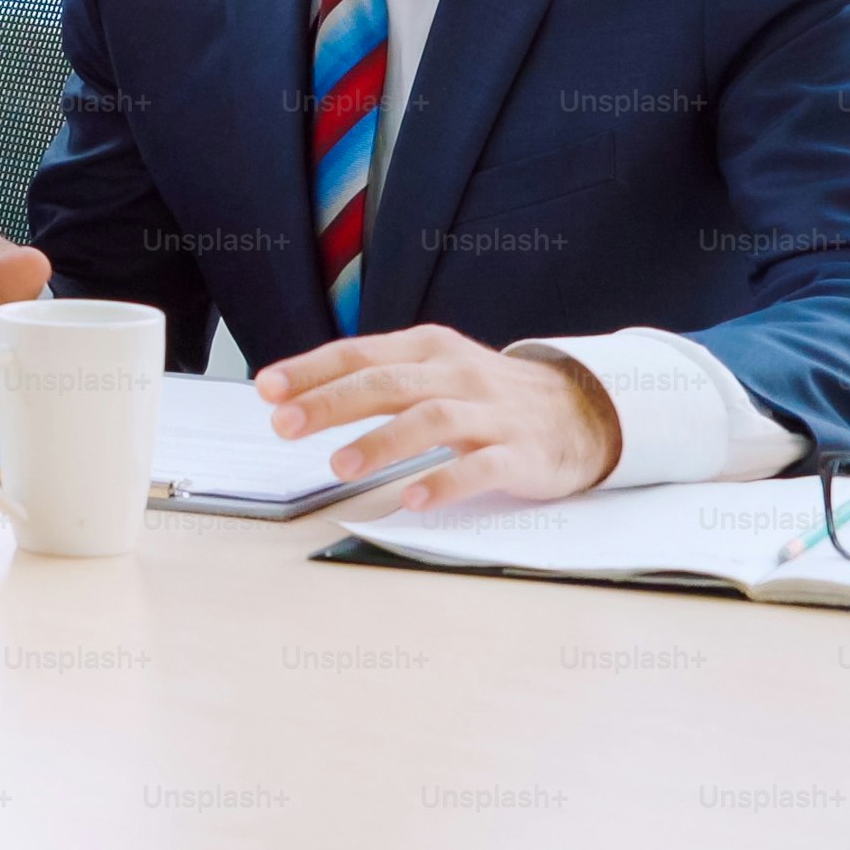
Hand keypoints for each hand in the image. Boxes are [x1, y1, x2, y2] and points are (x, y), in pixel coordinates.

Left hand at [258, 325, 622, 510]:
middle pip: (387, 384)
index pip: (360, 355)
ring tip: (339, 466)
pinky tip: (413, 499)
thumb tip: (297, 396)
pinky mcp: (521, 453)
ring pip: (431, 420)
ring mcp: (492, 414)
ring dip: (382, 442)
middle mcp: (457, 374)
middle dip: (330, 403)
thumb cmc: (487, 395)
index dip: (311, 370)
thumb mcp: (434, 371)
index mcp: (429, 350)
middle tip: (284, 425)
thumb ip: (376, 380)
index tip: (267, 389)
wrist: (583, 411)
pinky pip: (481, 467)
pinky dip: (445, 482)